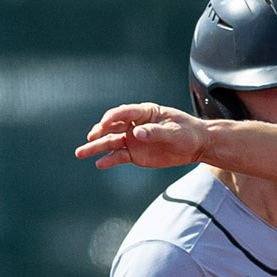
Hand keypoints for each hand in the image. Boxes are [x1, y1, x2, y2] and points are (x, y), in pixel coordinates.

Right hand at [78, 103, 209, 169]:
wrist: (196, 145)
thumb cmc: (186, 132)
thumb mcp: (174, 131)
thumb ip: (155, 132)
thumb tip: (136, 133)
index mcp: (144, 112)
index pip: (124, 112)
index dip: (113, 117)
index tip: (104, 123)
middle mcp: (133, 125)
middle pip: (112, 128)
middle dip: (99, 132)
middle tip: (90, 137)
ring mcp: (132, 140)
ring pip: (110, 143)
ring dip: (95, 147)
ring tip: (80, 153)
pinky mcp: (134, 154)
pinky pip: (118, 156)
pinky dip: (109, 160)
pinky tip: (99, 163)